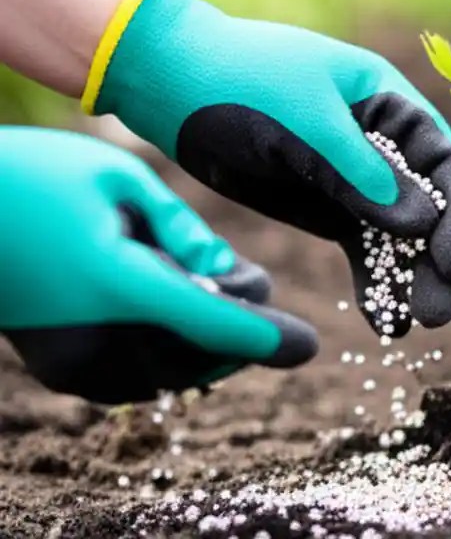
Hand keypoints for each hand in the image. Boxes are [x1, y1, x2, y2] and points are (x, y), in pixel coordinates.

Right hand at [0, 127, 316, 404]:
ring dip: (211, 347)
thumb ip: (182, 228)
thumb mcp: (119, 176)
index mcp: (116, 279)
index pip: (209, 322)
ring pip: (172, 373)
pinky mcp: (60, 370)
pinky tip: (182, 321)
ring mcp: (73, 360)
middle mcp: (94, 332)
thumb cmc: (37, 179)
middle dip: (242, 331)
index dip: (264, 336)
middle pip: (199, 354)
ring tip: (226, 301)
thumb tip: (231, 277)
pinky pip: (138, 379)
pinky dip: (173, 357)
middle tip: (259, 293)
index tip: (308, 346)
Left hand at [85, 0, 450, 335]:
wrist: (169, 80)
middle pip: (430, 205)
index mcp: (389, 102)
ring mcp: (357, 177)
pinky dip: (375, 283)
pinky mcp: (327, 206)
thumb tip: (423, 225)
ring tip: (421, 325)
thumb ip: (362, 173)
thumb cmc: (241, 79)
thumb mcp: (304, 121)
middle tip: (440, 313)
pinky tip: (384, 322)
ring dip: (411, 278)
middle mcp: (384, 142)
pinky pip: (363, 248)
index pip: (441, 161)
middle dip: (437, 259)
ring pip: (400, 235)